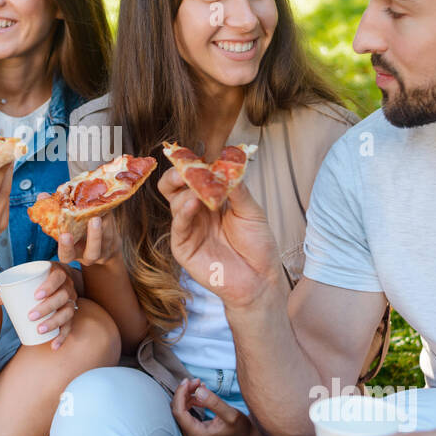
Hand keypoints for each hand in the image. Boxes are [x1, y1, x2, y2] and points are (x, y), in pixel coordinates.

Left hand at [0, 260, 77, 349]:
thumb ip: (14, 286)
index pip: (58, 277)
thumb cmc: (40, 279)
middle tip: (31, 316)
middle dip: (47, 307)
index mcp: (59, 273)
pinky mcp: (71, 314)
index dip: (49, 286)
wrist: (60, 281)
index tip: (35, 296)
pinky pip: (69, 326)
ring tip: (40, 330)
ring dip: (54, 322)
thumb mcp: (30, 278)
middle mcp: (68, 287)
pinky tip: (54, 345)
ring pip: (68, 312)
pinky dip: (62, 337)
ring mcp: (72, 301)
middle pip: (63, 296)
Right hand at [48, 207, 120, 268]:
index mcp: (73, 253)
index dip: (65, 247)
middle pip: (93, 252)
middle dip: (94, 236)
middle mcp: (89, 254)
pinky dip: (108, 213)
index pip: (67, 255)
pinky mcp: (114, 238)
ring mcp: (104, 248)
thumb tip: (42, 196)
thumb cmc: (78, 234)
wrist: (104, 245)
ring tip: (101, 208)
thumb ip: (53, 212)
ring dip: (106, 221)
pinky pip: (113, 226)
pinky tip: (104, 201)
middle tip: (94, 219)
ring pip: (107, 237)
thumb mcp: (64, 228)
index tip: (65, 235)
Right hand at [158, 166, 281, 308]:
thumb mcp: (251, 211)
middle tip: (188, 167)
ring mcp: (188, 229)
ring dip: (186, 190)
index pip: (194, 177)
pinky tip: (193, 202)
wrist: (260, 279)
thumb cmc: (257, 245)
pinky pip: (178, 225)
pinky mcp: (183, 247)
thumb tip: (226, 165)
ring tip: (201, 188)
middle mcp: (196, 212)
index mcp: (211, 200)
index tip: (200, 155)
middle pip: (174, 186)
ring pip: (175, 201)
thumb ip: (236, 189)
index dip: (194, 165)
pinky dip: (183, 211)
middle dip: (179, 173)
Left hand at [170, 378, 266, 435]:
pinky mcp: (195, 427)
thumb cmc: (241, 427)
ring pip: (181, 408)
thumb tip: (198, 391)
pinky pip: (186, 410)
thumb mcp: (230, 414)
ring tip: (199, 383)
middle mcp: (191, 435)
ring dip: (188, 394)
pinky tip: (200, 390)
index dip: (180, 394)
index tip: (187, 381)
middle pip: (177, 409)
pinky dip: (191, 398)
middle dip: (184, 392)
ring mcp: (192, 432)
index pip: (179, 412)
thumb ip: (213, 402)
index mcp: (197, 434)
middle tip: (196, 380)